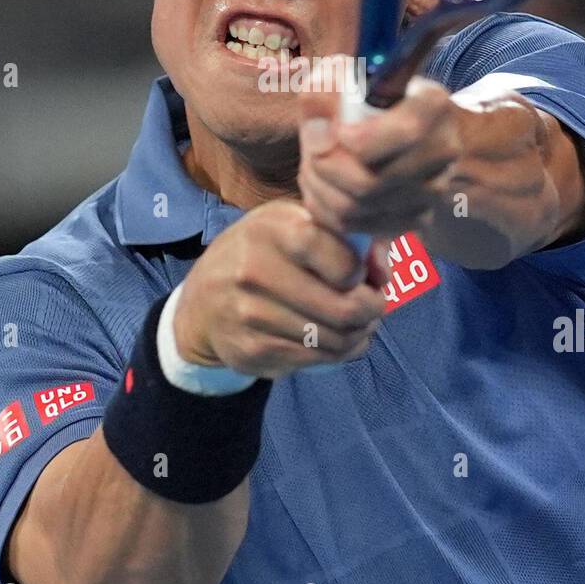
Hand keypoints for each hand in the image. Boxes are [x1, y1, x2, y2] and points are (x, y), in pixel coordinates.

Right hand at [173, 200, 390, 379]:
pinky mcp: (253, 352)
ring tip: (360, 322)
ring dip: (361, 333)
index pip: (340, 258)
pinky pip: (318, 359)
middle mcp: (256, 273)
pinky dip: (342, 352)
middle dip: (374, 309)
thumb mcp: (287, 224)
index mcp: (271, 231)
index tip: (365, 272)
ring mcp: (252, 316)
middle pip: (346, 309)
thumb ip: (336, 234)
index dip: (363, 271)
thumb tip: (383, 263)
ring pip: (337, 340)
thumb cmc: (259, 253)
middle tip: (376, 304)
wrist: (201, 303)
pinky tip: (340, 339)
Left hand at [297, 61, 461, 238]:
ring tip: (312, 164)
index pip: (406, 132)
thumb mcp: (344, 76)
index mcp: (433, 105)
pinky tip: (323, 185)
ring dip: (320, 188)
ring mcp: (432, 190)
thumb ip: (324, 91)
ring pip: (357, 208)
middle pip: (371, 182)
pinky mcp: (415, 217)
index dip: (360, 139)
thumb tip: (315, 123)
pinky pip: (357, 226)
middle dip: (324, 168)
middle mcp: (443, 150)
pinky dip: (327, 210)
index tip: (337, 132)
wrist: (393, 123)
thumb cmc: (365, 93)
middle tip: (311, 150)